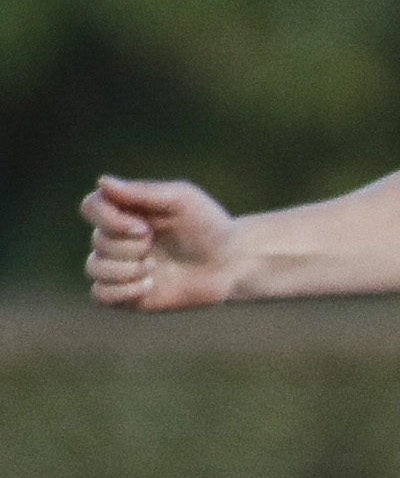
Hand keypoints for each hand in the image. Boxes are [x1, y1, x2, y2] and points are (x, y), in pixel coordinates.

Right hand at [81, 177, 238, 310]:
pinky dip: (122, 291)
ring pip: (94, 268)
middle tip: (158, 246)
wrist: (231, 263)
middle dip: (131, 246)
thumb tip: (102, 182)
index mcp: (125, 211)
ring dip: (127, 269)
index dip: (108, 219)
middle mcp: (117, 237)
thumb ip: (144, 192)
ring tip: (156, 267)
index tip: (142, 227)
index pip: (90, 207)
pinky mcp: (126, 293)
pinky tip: (150, 285)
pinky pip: (100, 294)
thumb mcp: (183, 200)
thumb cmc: (208, 226)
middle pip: (98, 240)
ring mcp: (120, 266)